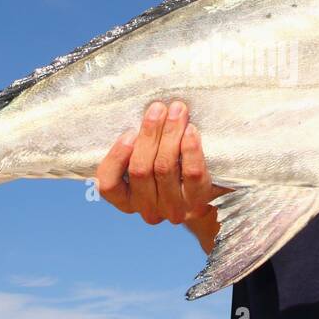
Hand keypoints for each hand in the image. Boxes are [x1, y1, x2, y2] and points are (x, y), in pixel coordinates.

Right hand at [95, 100, 230, 227]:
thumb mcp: (148, 160)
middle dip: (148, 134)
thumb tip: (141, 114)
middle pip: (140, 170)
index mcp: (127, 200)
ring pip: (164, 168)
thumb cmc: (171, 165)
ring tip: (177, 110)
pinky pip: (191, 173)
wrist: (209, 190)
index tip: (128, 132)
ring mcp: (173, 208)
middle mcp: (147, 209)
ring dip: (170, 134)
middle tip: (157, 108)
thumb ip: (137, 146)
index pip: (109, 185)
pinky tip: (191, 130)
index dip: (116, 157)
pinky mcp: (198, 202)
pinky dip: (190, 149)